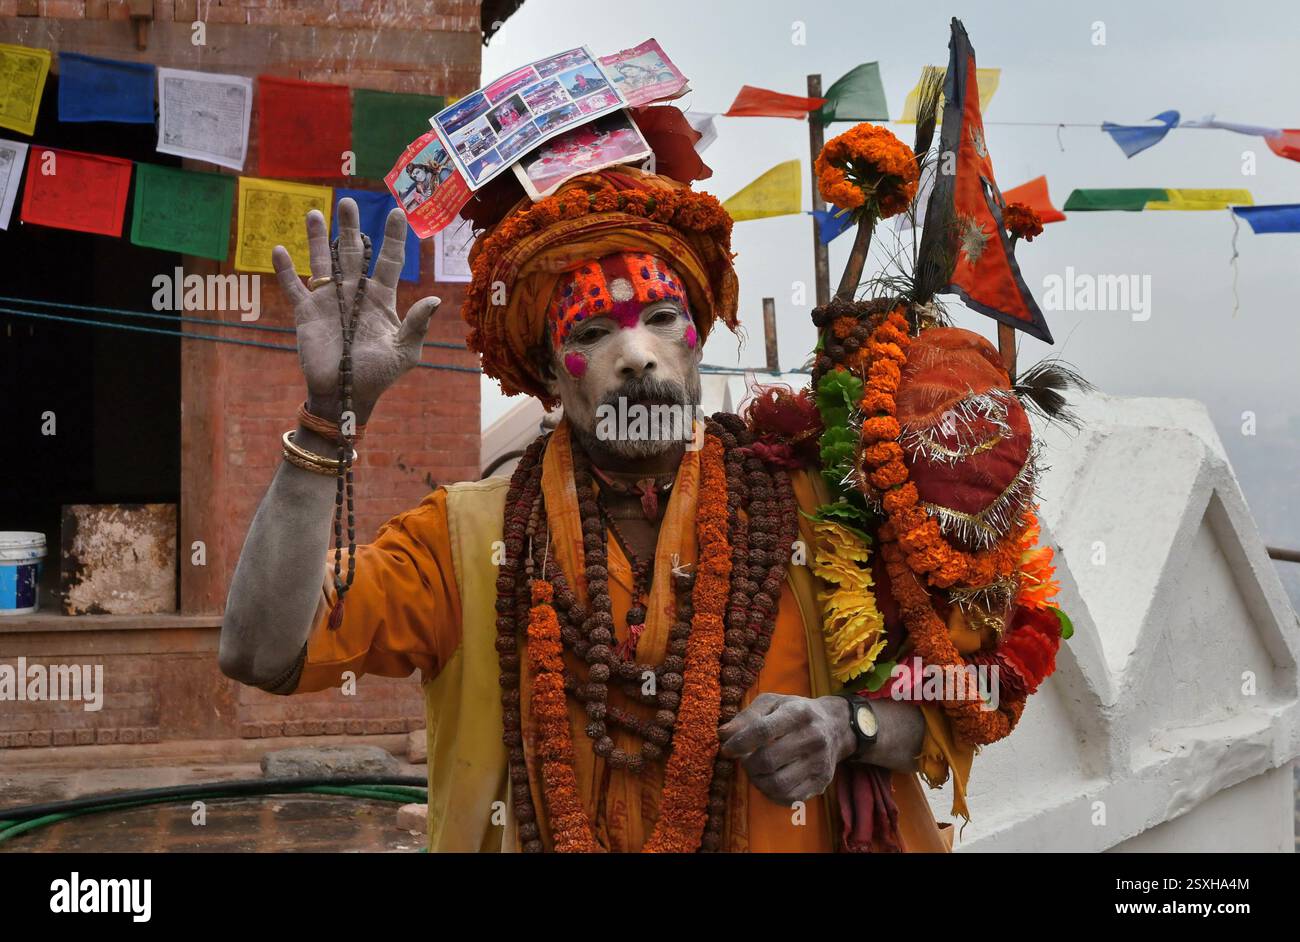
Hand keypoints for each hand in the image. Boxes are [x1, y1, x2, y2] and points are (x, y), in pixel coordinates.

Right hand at [272, 198, 439, 422]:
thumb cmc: (379, 375)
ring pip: (322, 261)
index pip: (388, 260)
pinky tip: (280, 250)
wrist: (345, 395)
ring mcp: (329, 301)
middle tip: (348, 202)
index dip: (394, 238)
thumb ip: (417, 325)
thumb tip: (434, 299)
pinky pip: (294, 287)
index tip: (398, 212)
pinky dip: (285, 270)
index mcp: (381, 299)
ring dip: (317, 238)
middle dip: (350, 227)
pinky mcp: (306, 313)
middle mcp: (355, 293)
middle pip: (353, 251)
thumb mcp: (405, 352)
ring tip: (315, 212)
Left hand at [717, 693, 855, 805]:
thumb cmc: (796, 712)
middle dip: (747, 764)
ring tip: (755, 771)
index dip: (740, 742)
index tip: (727, 749)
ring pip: (777, 783)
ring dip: (757, 781)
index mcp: (798, 713)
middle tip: (744, 760)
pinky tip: (768, 781)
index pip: (763, 731)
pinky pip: (789, 798)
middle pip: (768, 760)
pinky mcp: (822, 782)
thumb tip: (723, 734)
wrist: (835, 726)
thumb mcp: (772, 703)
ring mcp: (819, 762)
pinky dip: (771, 793)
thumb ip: (747, 716)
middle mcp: (813, 738)